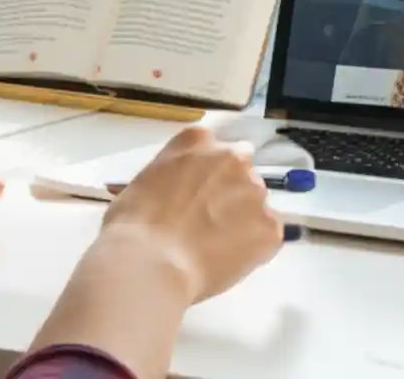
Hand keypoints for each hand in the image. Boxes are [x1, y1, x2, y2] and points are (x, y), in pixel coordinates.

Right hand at [102, 127, 282, 302]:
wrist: (149, 263)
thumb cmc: (132, 225)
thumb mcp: (143, 181)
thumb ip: (171, 176)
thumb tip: (175, 194)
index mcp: (197, 141)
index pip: (211, 148)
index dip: (204, 175)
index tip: (195, 194)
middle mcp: (233, 158)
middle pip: (240, 172)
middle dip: (229, 193)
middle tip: (207, 222)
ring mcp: (256, 191)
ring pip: (255, 204)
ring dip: (242, 220)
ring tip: (214, 247)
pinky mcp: (270, 226)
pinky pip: (266, 235)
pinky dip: (253, 248)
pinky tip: (226, 261)